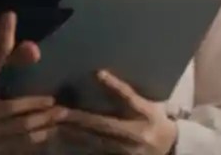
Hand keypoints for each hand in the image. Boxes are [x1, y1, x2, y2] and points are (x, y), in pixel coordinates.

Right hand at [0, 92, 65, 154]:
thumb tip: (27, 97)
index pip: (12, 107)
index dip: (32, 102)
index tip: (51, 100)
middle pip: (23, 125)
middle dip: (45, 118)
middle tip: (63, 112)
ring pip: (26, 141)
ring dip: (46, 133)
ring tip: (59, 126)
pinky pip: (24, 152)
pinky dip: (39, 146)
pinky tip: (50, 139)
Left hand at [58, 71, 177, 154]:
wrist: (171, 148)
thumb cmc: (155, 121)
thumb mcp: (143, 105)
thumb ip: (122, 91)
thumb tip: (98, 72)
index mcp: (132, 131)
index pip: (100, 124)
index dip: (80, 118)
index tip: (61, 111)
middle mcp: (124, 147)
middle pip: (91, 138)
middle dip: (69, 129)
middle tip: (49, 119)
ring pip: (90, 149)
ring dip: (70, 139)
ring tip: (50, 129)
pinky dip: (80, 148)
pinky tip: (64, 141)